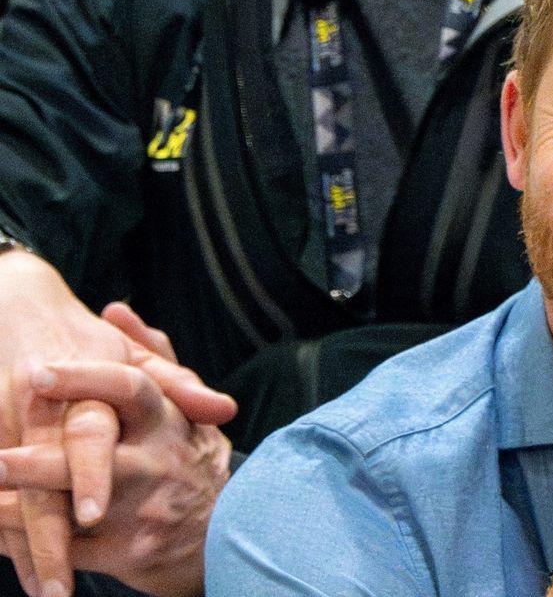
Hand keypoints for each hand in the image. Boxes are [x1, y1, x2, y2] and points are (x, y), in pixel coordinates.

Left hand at [0, 351, 232, 596]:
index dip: (82, 381)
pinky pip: (66, 547)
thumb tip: (113, 309)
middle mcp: (156, 462)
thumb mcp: (181, 405)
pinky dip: (25, 541)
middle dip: (39, 459)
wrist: (222, 529)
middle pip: (94, 456)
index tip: (36, 372)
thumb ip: (149, 356)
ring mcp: (139, 509)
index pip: (129, 389)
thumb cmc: (190, 457)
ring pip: (72, 506)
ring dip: (23, 504)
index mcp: (167, 421)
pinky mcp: (124, 550)